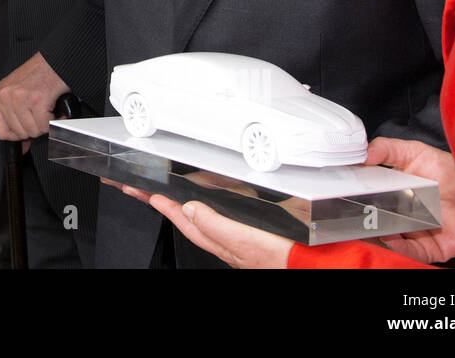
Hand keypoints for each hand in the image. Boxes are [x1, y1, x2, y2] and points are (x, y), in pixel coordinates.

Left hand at [0, 52, 69, 149]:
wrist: (56, 59)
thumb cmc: (40, 74)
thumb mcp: (19, 92)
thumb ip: (15, 118)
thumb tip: (22, 146)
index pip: (0, 131)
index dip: (16, 137)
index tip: (26, 135)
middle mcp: (5, 95)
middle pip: (19, 133)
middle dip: (35, 128)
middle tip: (42, 115)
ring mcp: (19, 97)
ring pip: (33, 131)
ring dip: (45, 125)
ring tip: (48, 111)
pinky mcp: (36, 99)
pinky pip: (45, 126)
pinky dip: (55, 122)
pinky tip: (56, 111)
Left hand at [139, 194, 294, 267]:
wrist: (315, 264)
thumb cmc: (283, 259)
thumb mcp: (244, 240)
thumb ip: (216, 224)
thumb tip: (189, 208)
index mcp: (221, 241)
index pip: (183, 220)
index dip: (163, 205)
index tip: (143, 191)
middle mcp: (226, 239)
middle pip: (187, 218)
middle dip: (163, 204)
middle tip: (139, 190)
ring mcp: (238, 236)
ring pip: (202, 217)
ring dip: (182, 205)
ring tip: (163, 194)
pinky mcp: (252, 233)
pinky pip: (221, 216)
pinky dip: (210, 206)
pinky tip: (209, 200)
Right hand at [362, 137, 454, 263]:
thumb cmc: (449, 171)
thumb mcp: (414, 151)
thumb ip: (385, 149)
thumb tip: (360, 154)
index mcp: (394, 194)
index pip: (370, 200)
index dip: (357, 200)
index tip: (344, 196)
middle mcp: (403, 216)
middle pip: (379, 224)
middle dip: (366, 223)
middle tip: (354, 217)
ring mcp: (418, 233)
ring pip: (393, 241)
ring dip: (381, 238)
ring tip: (373, 230)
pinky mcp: (434, 248)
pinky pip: (415, 253)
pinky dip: (402, 250)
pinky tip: (393, 241)